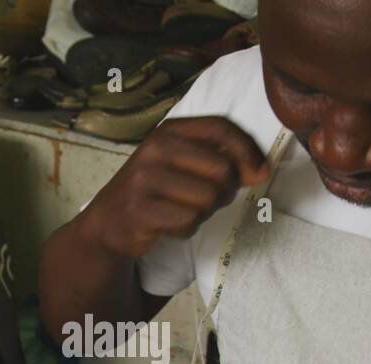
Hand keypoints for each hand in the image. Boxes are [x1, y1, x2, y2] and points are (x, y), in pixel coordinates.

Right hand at [76, 116, 269, 259]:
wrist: (109, 220)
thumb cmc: (156, 190)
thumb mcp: (185, 164)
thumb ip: (223, 161)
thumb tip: (261, 171)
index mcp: (169, 131)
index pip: (222, 128)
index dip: (248, 150)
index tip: (261, 171)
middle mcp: (156, 148)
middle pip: (222, 170)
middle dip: (225, 192)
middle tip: (210, 200)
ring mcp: (145, 179)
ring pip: (208, 199)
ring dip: (205, 213)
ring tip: (186, 211)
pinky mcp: (140, 209)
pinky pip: (188, 222)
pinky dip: (186, 229)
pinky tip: (170, 225)